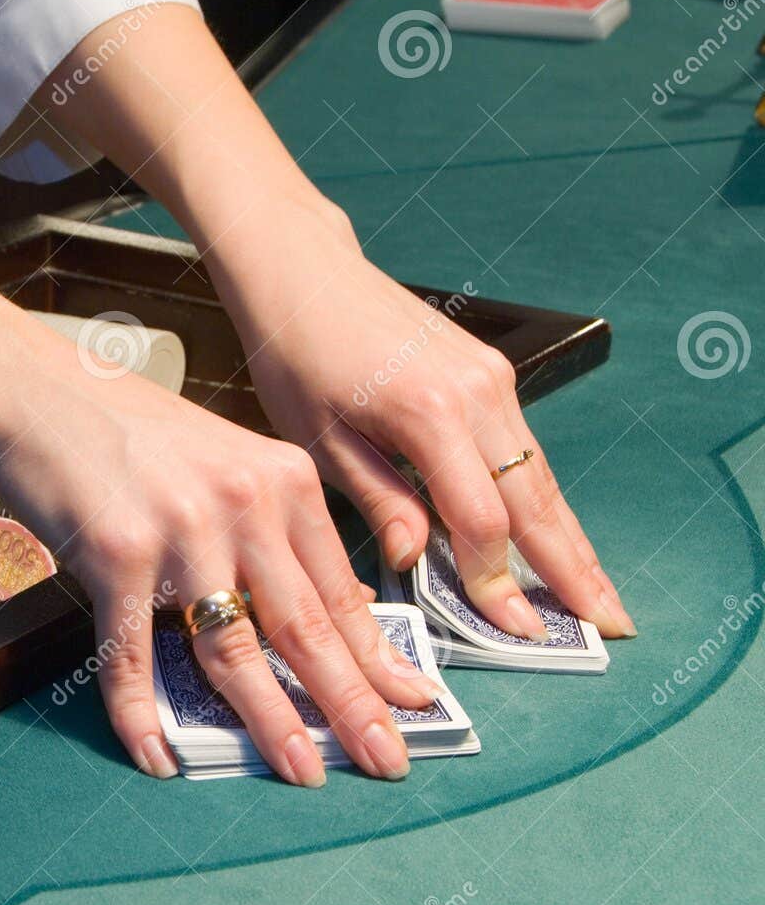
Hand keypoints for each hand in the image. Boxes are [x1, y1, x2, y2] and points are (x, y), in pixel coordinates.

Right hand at [0, 355, 447, 784]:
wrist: (36, 388)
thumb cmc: (127, 429)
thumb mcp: (223, 462)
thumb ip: (270, 529)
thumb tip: (318, 612)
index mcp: (283, 480)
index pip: (340, 589)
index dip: (377, 659)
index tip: (412, 705)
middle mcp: (242, 505)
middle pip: (305, 627)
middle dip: (351, 705)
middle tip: (387, 760)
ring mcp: (179, 531)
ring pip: (234, 650)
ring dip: (271, 722)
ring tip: (302, 772)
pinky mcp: (114, 553)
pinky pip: (131, 654)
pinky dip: (139, 713)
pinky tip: (157, 756)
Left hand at [204, 194, 634, 640]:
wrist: (306, 275)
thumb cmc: (296, 356)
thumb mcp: (319, 440)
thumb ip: (377, 499)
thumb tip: (413, 560)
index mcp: (429, 412)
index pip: (479, 518)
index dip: (497, 579)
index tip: (514, 629)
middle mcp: (476, 392)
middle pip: (534, 498)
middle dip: (572, 568)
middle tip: (608, 625)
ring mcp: (491, 378)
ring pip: (540, 474)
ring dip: (570, 536)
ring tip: (598, 593)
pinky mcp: (490, 371)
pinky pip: (525, 449)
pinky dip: (544, 497)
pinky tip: (558, 534)